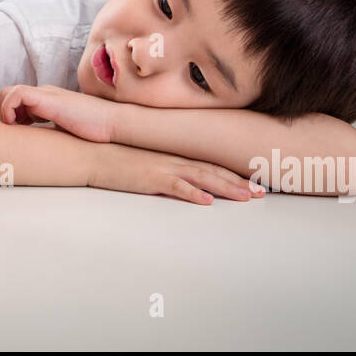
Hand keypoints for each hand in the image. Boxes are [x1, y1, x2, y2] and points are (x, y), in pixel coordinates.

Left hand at [0, 84, 114, 142]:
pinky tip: (19, 125)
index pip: (18, 100)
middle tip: (14, 132)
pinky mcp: (48, 99)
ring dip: (5, 111)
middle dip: (5, 113)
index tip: (17, 134)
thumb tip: (39, 149)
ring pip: (9, 92)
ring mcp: (45, 94)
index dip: (11, 116)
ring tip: (15, 128)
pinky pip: (16, 94)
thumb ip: (52, 131)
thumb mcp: (66, 130)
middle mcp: (44, 94)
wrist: (112, 123)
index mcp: (48, 100)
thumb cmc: (95, 131)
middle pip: (9, 94)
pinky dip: (10, 109)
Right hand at [89, 142, 266, 204]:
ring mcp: (163, 168)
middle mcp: (173, 160)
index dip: (233, 175)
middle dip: (239, 183)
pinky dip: (193, 193)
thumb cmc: (117, 160)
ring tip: (246, 197)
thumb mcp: (147, 164)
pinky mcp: (150, 178)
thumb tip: (183, 184)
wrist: (93, 155)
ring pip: (202, 178)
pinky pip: (175, 186)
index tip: (253, 184)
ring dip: (225, 187)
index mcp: (174, 157)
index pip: (210, 165)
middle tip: (261, 193)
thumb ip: (166, 171)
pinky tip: (207, 201)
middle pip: (213, 171)